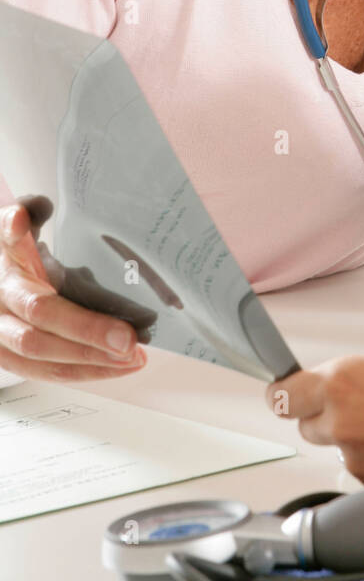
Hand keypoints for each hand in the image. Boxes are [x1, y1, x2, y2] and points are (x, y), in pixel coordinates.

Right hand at [0, 195, 149, 383]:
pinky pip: (49, 373)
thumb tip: (38, 207)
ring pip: (41, 352)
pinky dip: (88, 372)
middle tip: (127, 336)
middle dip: (84, 328)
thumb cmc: (21, 262)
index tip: (22, 222)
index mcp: (6, 260)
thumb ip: (31, 213)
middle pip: (37, 311)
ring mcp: (0, 332)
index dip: (14, 229)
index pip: (7, 240)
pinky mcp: (10, 359)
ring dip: (91, 358)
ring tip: (132, 356)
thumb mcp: (23, 230)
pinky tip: (121, 366)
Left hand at [266, 357, 363, 496]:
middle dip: (331, 419)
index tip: (292, 393)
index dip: (288, 395)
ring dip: (363, 444)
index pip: (282, 396)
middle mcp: (342, 422)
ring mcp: (357, 461)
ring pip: (342, 452)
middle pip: (310, 425)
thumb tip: (356, 392)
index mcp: (345, 381)